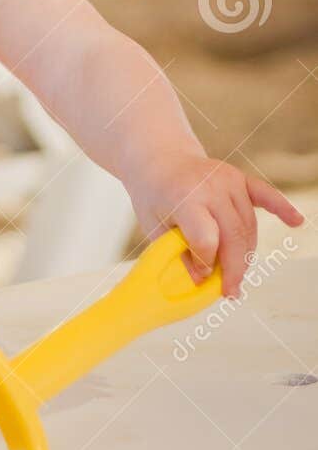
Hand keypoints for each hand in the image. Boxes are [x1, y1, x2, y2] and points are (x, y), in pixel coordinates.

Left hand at [125, 149, 302, 297]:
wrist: (160, 158)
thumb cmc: (155, 194)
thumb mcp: (153, 226)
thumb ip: (176, 253)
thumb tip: (200, 281)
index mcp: (185, 197)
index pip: (206, 239)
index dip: (206, 263)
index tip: (202, 277)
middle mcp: (212, 186)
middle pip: (234, 237)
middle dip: (234, 269)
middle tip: (230, 291)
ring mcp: (229, 180)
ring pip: (249, 227)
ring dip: (245, 253)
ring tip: (234, 272)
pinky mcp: (241, 178)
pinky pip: (267, 195)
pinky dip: (282, 209)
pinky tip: (296, 222)